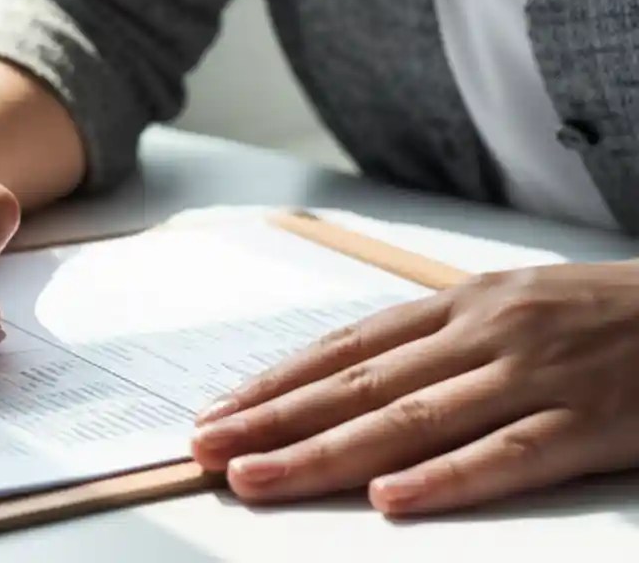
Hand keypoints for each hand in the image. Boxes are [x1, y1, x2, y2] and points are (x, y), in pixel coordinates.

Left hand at [191, 262, 638, 514]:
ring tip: (260, 479)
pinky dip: (446, 479)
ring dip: (325, 454)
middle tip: (208, 452)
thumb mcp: (512, 309)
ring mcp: (536, 377)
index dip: (276, 383)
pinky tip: (390, 500)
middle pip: (358, 385)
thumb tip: (346, 380)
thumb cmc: (605, 315)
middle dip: (274, 422)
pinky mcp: (591, 423)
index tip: (220, 413)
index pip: (345, 349)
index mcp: (461, 306)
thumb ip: (435, 344)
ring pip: (410, 421)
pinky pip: (508, 456)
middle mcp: (484, 334)